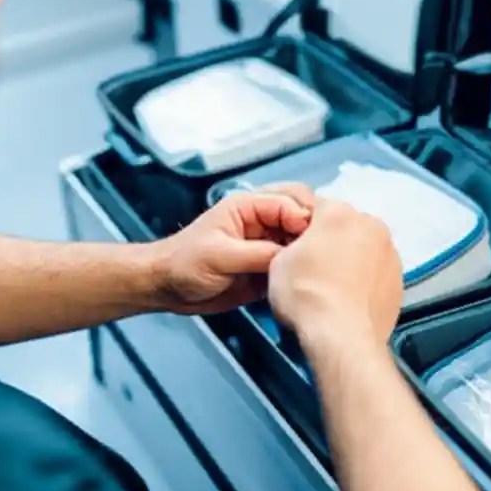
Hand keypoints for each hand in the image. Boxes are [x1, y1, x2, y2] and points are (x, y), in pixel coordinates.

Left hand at [152, 184, 314, 314]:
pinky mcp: (268, 268)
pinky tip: (313, 280)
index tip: (315, 240)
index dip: (306, 218)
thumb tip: (294, 257)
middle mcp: (263, 222)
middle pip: (302, 214)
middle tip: (324, 251)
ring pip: (302, 239)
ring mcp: (267, 244)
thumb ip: (259, 253)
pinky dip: (304, 269)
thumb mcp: (220, 256)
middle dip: (316, 228)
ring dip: (312, 250)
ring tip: (322, 267)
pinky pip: (294, 264)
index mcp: (249, 207)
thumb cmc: (184, 264)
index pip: (290, 202)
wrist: (167, 289)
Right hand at [267, 198, 402, 351]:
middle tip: (314, 267)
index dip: (302, 228)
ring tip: (335, 286)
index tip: (295, 248)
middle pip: (345, 225)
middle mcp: (370, 224)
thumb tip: (302, 248)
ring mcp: (390, 252)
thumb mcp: (279, 262)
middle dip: (331, 240)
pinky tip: (352, 298)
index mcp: (338, 212)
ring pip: (365, 247)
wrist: (343, 337)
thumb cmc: (305, 295)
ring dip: (352, 258)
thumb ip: (292, 243)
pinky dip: (367, 278)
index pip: (316, 208)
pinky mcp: (401, 279)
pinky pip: (378, 270)